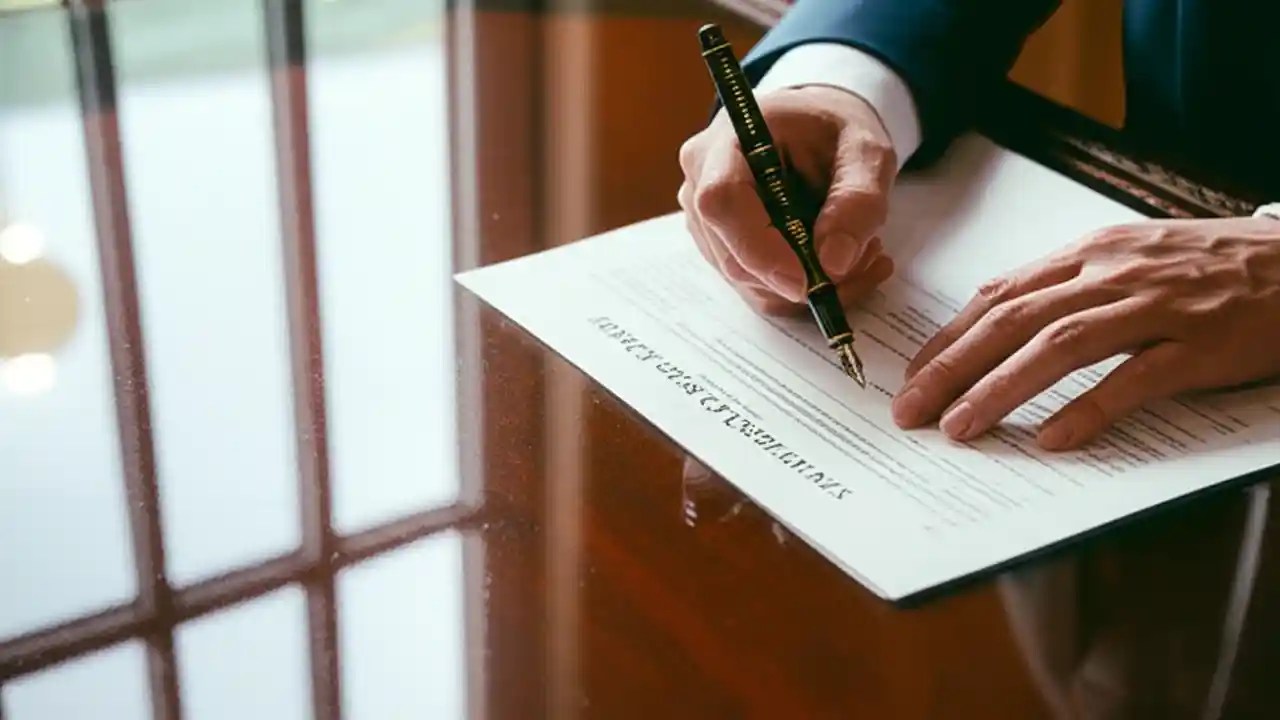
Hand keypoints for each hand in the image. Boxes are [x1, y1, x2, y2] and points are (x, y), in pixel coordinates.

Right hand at [677, 86, 896, 314]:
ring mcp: (706, 223)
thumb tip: (834, 263)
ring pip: (749, 282)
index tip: (810, 279)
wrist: (815, 126)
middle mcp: (700, 185)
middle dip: (802, 275)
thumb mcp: (865, 149)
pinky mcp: (722, 248)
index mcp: (725, 144)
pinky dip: (804, 287)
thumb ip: (857, 199)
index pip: (722, 204)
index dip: (762, 251)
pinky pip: (758, 287)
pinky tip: (841, 262)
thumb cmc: (832, 128)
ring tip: (861, 251)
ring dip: (810, 285)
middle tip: (865, 257)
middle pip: (735, 257)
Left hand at [892, 217, 1279, 449]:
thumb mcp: (1131, 258)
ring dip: (1001, 388)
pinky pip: (1136, 378)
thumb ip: (1069, 284)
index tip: (912, 375)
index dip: (948, 338)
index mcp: (1090, 252)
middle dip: (952, 368)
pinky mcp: (1202, 343)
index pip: (999, 295)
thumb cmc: (1211, 266)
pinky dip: (1090, 409)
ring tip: (961, 429)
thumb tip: (1001, 321)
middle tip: (911, 411)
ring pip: (1061, 345)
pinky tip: (1053, 439)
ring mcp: (1158, 306)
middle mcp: (1114, 273)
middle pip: (1013, 320)